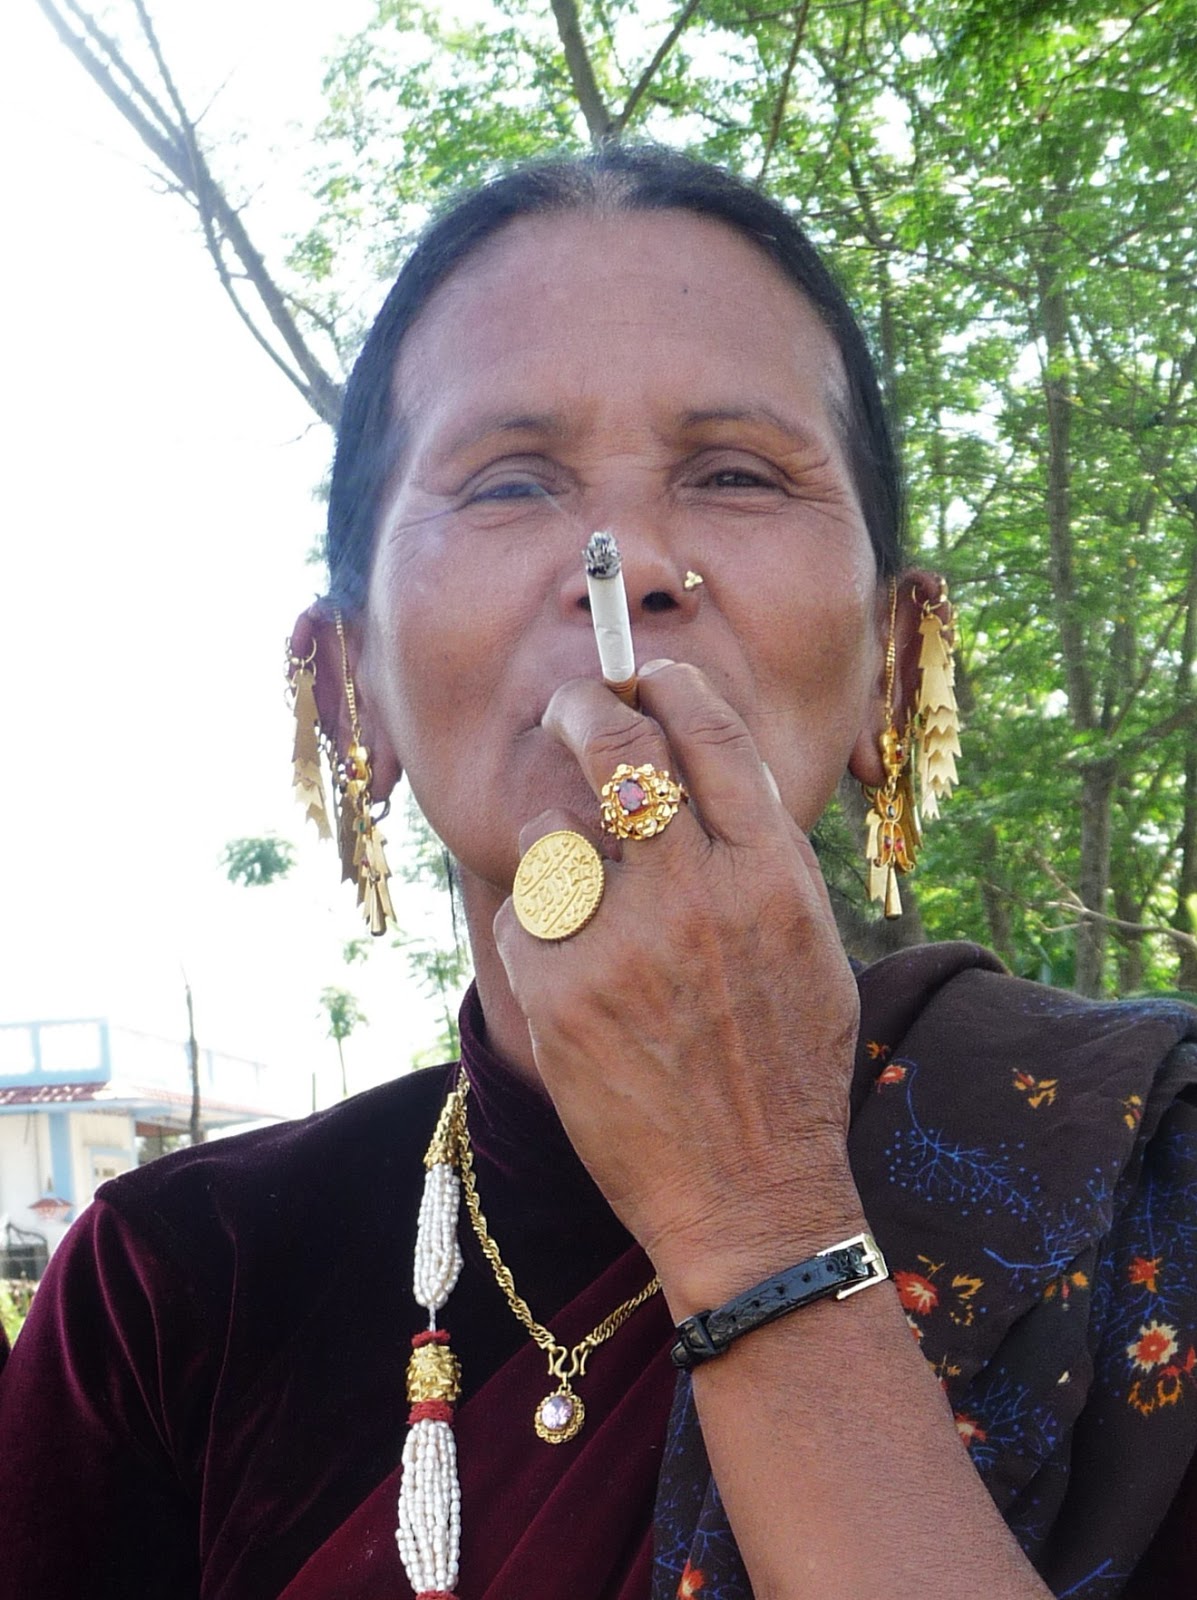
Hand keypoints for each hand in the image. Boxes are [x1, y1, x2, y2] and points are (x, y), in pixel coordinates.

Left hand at [493, 659, 867, 1313]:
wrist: (752, 1199)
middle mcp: (701, 892)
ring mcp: (628, 941)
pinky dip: (539, 927)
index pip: (709, 734)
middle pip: (620, 749)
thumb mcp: (811, 949)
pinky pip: (526, 914)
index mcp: (773, 874)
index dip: (669, 687)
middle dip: (586, 708)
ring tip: (581, 880)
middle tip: (571, 707)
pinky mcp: (563, 992)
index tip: (646, 675)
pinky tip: (570, 966)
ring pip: (559, 830)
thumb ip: (759, 855)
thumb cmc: (785, 1072)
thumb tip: (700, 769)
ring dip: (560, 838)